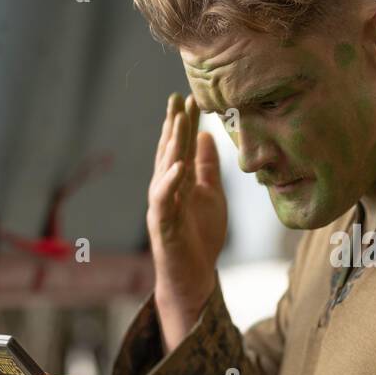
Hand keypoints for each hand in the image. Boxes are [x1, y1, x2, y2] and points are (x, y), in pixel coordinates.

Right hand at [148, 93, 226, 348]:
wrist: (194, 278)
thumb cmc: (201, 237)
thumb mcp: (212, 196)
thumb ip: (208, 168)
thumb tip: (206, 135)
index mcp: (179, 182)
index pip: (180, 147)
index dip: (183, 123)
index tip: (189, 97)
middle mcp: (167, 190)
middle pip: (169, 153)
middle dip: (173, 126)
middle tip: (177, 98)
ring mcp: (163, 208)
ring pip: (164, 171)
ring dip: (170, 147)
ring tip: (177, 122)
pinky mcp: (164, 227)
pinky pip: (164, 202)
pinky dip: (170, 183)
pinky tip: (178, 166)